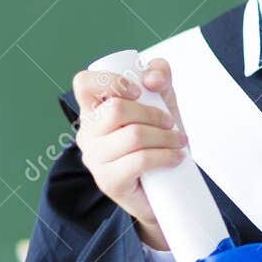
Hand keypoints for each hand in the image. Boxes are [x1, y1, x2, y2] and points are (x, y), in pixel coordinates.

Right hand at [70, 59, 187, 250]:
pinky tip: (175, 157)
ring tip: (178, 142)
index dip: (111, 81)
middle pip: (115, 110)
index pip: (83, 83)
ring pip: (132, 136)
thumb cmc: (157, 137)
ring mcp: (94, 159)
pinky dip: (165, 156)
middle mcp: (87, 133)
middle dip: (152, 113)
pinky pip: (139, 160)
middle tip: (169, 123)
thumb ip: (159, 76)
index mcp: (94, 109)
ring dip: (165, 137)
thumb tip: (151, 79)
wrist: (165, 185)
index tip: (138, 91)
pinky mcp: (108, 182)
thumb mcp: (161, 100)